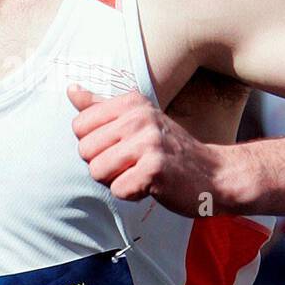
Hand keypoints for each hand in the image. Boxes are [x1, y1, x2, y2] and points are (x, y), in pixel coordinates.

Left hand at [68, 84, 228, 216]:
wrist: (214, 173)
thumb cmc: (169, 149)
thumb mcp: (137, 119)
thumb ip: (100, 106)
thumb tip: (71, 90)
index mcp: (131, 103)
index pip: (79, 126)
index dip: (95, 144)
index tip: (121, 146)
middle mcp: (139, 118)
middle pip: (84, 150)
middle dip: (103, 164)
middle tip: (133, 163)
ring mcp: (148, 143)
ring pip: (97, 171)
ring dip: (116, 180)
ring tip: (140, 173)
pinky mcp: (155, 170)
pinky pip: (118, 190)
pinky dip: (132, 194)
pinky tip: (151, 185)